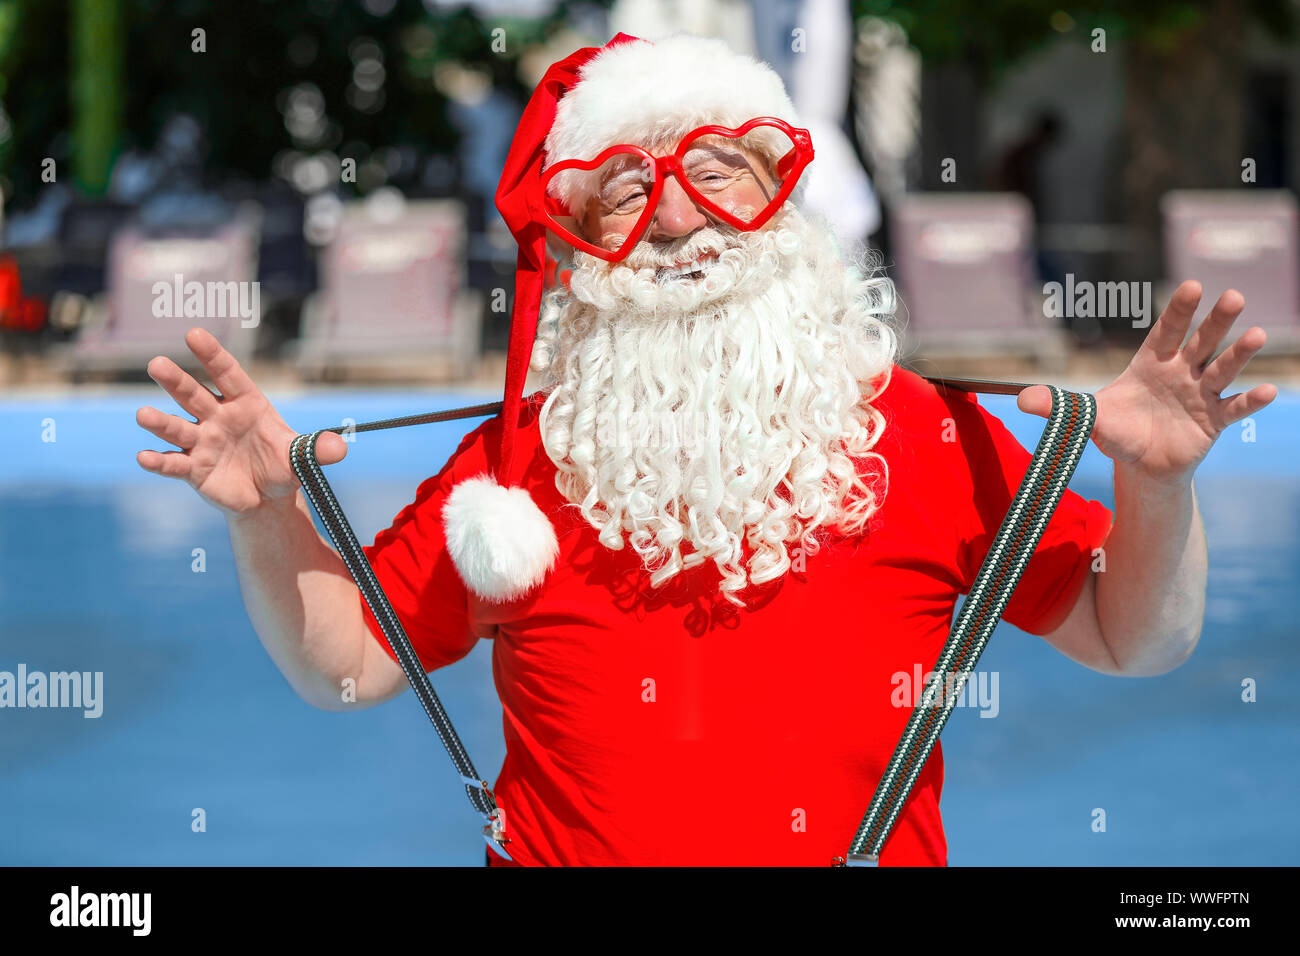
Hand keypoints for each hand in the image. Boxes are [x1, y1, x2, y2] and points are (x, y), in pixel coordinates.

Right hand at [135, 327, 347, 517]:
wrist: (268, 498)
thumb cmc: (281, 465)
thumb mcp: (301, 456)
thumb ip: (316, 449)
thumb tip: (340, 447)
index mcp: (245, 404)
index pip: (227, 375)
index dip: (212, 355)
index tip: (193, 334)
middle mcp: (218, 418)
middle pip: (194, 395)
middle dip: (176, 380)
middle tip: (157, 364)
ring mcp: (202, 443)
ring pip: (177, 428)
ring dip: (160, 422)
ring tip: (143, 414)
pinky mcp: (193, 470)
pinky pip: (173, 464)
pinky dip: (158, 462)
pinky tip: (144, 457)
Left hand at [1018, 280, 1277, 483]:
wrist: (1141, 465)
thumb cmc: (1116, 430)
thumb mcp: (1086, 418)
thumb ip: (1059, 405)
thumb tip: (1020, 399)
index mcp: (1151, 364)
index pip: (1166, 331)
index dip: (1178, 310)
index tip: (1192, 286)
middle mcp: (1181, 373)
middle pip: (1201, 342)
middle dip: (1217, 321)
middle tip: (1234, 296)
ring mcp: (1200, 396)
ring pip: (1223, 369)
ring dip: (1239, 354)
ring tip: (1256, 335)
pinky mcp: (1213, 423)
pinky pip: (1234, 409)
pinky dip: (1250, 401)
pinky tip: (1268, 390)